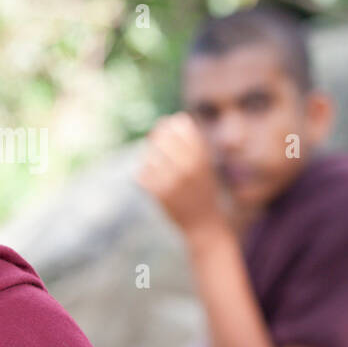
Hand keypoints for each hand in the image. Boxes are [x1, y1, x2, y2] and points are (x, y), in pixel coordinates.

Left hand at [136, 112, 226, 235]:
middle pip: (162, 137)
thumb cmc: (203, 192)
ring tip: (156, 162)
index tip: (169, 126)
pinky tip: (154, 179)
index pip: (180, 127)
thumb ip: (193, 144)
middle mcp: (186, 166)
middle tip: (156, 138)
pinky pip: (142, 173)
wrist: (203, 226)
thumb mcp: (205, 165)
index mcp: (200, 157)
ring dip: (150, 156)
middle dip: (157, 135)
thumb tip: (174, 120)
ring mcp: (170, 180)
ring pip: (149, 155)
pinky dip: (145, 175)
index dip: (172, 124)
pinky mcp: (158, 193)